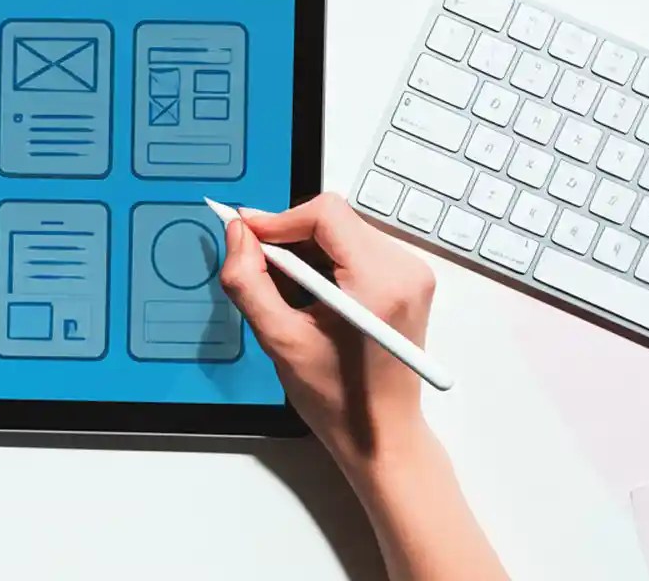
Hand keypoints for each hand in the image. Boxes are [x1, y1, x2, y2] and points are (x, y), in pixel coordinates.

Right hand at [219, 193, 435, 471]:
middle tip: (260, 269)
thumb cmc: (340, 400)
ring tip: (289, 294)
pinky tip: (311, 296)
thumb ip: (249, 281)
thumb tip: (238, 234)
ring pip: (342, 230)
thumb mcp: (280, 340)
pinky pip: (355, 248)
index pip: (326, 214)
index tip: (247, 236)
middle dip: (290, 237)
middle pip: (334, 219)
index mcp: (380, 284)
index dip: (279, 220)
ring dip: (306, 251)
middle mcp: (405, 271)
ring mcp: (411, 274)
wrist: (381, 434)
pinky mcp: (406, 280)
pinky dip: (324, 261)